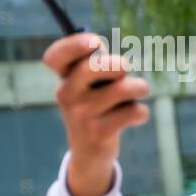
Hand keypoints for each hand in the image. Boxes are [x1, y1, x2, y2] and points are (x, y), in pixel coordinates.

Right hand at [42, 33, 150, 195]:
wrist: (89, 153)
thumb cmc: (96, 108)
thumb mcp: (89, 87)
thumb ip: (97, 66)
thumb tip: (106, 51)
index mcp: (64, 79)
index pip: (54, 57)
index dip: (73, 45)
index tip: (95, 42)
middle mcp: (67, 95)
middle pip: (92, 67)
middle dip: (118, 64)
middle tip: (125, 68)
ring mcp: (81, 115)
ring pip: (122, 89)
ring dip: (140, 87)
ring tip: (139, 90)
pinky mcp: (99, 132)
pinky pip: (133, 111)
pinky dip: (141, 112)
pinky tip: (134, 117)